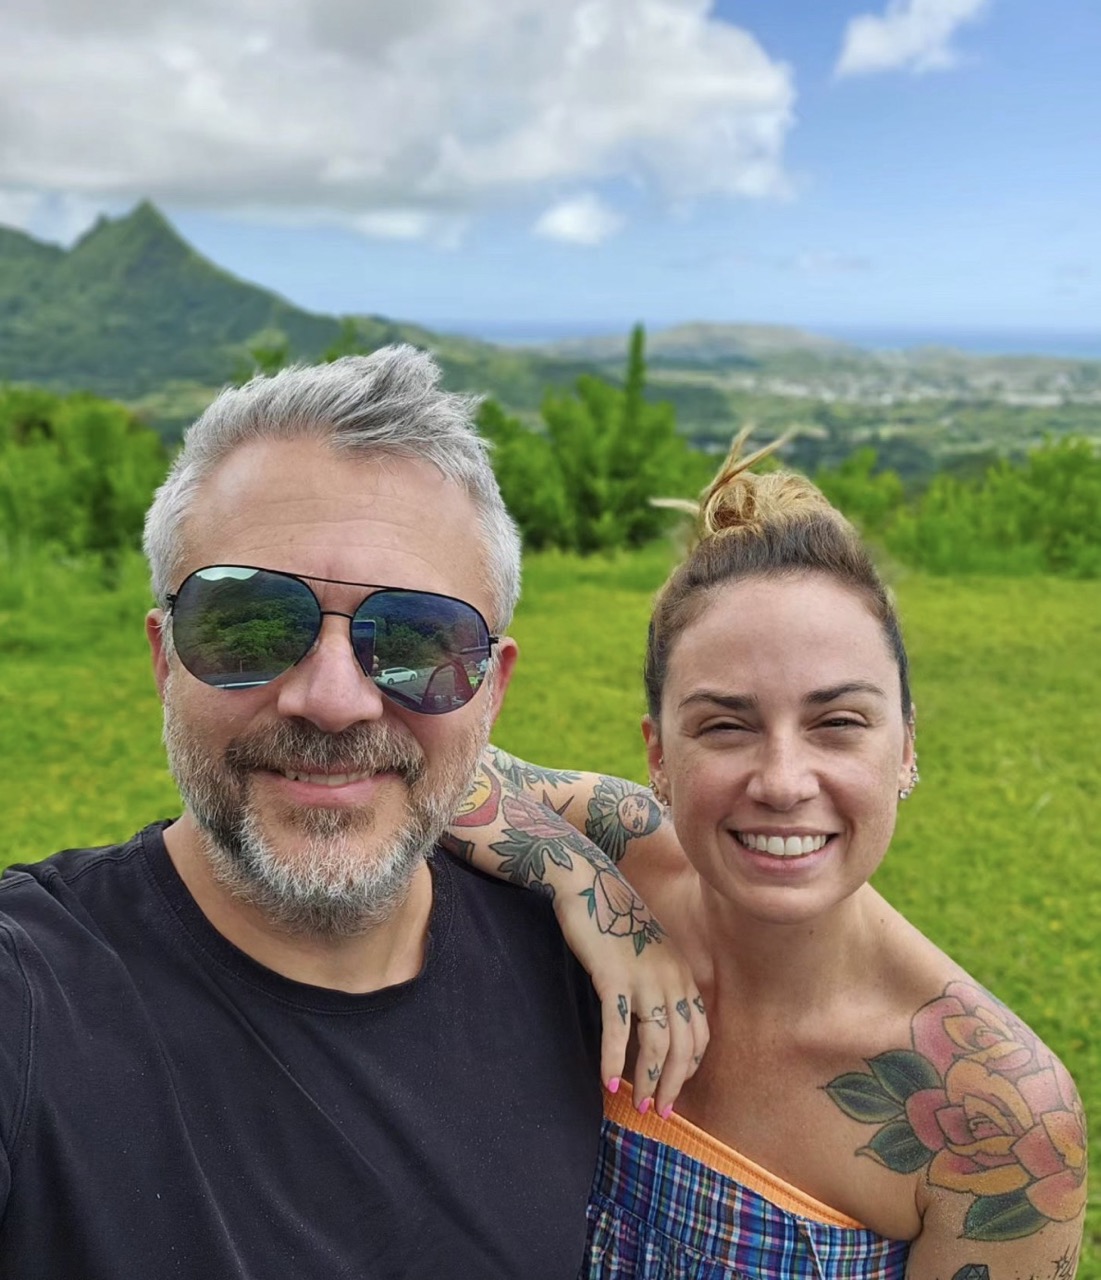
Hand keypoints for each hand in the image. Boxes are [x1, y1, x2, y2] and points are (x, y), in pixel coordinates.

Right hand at [553, 872, 708, 1117]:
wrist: (588, 884)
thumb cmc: (614, 919)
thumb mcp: (650, 950)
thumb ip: (659, 981)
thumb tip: (656, 1019)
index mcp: (681, 974)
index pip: (699, 1032)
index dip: (691, 1066)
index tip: (677, 1088)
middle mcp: (671, 979)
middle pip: (683, 1045)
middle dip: (675, 1083)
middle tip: (661, 1111)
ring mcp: (644, 979)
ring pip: (656, 1043)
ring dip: (649, 1080)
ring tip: (640, 1103)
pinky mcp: (613, 978)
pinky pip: (617, 1029)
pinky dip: (614, 1060)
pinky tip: (607, 1084)